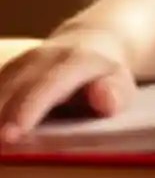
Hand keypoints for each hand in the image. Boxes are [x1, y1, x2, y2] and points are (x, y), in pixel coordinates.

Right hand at [0, 30, 136, 144]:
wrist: (90, 42)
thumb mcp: (120, 82)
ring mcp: (18, 65)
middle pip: (13, 90)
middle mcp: (40, 58)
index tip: (11, 135)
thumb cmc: (106, 75)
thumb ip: (115, 92)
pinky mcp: (5, 74)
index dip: (27, 110)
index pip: (48, 85)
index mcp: (73, 61)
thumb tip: (105, 100)